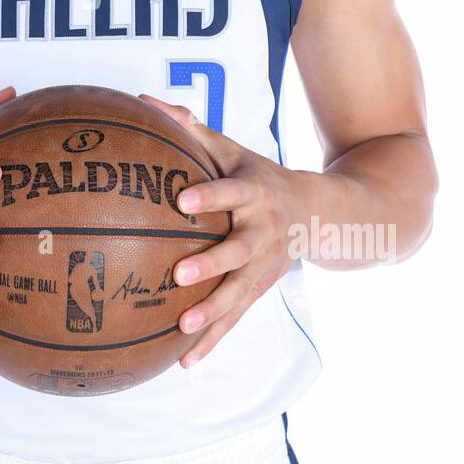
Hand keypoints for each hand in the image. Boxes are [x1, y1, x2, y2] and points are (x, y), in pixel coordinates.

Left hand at [139, 93, 308, 368]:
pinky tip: (185, 362)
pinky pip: (236, 319)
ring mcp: (265, 266)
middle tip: (179, 273)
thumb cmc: (257, 174)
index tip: (181, 199)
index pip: (231, 192)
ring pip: (239, 293)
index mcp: (254, 192)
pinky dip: (213, 341)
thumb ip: (191, 129)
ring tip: (182, 328)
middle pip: (238, 250)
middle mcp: (263, 230)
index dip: (209, 195)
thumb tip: (144, 101)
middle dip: (211, 263)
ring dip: (213, 313)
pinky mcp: (261, 290)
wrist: (319, 214)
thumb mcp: (232, 150)